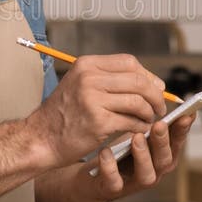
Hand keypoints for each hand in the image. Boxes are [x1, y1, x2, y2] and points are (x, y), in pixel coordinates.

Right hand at [25, 54, 166, 167]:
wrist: (41, 138)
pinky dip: (141, 127)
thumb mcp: (80, 84)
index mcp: (86, 64)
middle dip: (155, 96)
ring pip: (138, 102)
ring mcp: (93, 100)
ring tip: (149, 120)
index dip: (147, 75)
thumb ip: (110, 79)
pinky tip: (139, 130)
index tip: (155, 88)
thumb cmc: (64, 114)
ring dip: (149, 113)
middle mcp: (89, 78)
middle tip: (159, 107)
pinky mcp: (98, 122)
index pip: (129, 62)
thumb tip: (153, 82)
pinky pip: (132, 121)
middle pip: (138, 81)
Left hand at [90, 112, 195, 201]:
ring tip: (135, 138)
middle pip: (165, 159)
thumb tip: (159, 87)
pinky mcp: (111, 189)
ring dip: (143, 156)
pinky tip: (106, 152)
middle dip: (163, 141)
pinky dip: (110, 168)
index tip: (186, 114)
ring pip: (146, 175)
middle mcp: (152, 169)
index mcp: (160, 154)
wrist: (89, 173)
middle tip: (158, 124)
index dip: (182, 130)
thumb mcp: (133, 128)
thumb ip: (145, 115)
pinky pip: (114, 182)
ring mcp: (133, 182)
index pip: (177, 142)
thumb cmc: (117, 148)